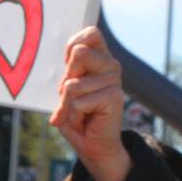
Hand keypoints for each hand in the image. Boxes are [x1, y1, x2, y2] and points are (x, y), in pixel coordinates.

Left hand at [50, 26, 130, 180]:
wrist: (93, 146)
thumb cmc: (78, 116)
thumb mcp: (67, 90)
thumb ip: (70, 74)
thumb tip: (71, 71)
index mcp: (100, 59)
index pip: (91, 34)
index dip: (74, 45)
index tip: (70, 65)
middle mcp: (111, 66)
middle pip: (79, 53)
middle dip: (67, 79)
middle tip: (73, 97)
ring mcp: (114, 81)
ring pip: (72, 84)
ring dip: (67, 104)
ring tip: (79, 113)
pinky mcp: (114, 97)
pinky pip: (77, 102)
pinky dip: (73, 115)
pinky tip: (85, 120)